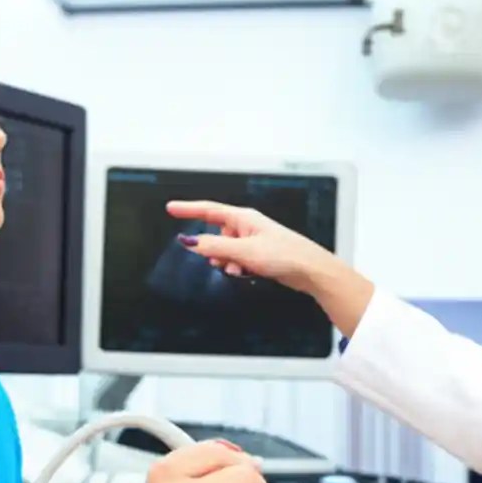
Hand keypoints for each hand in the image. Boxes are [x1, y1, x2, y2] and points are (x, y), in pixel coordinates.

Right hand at [167, 200, 338, 293]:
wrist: (310, 270)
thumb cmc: (285, 254)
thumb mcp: (244, 251)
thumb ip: (215, 247)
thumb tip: (190, 242)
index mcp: (243, 218)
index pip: (209, 210)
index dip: (188, 209)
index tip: (171, 208)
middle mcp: (247, 226)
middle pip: (216, 235)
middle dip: (214, 251)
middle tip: (221, 261)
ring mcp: (253, 240)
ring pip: (226, 251)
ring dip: (227, 262)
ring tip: (240, 270)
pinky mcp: (259, 254)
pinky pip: (237, 260)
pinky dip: (237, 268)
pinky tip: (247, 274)